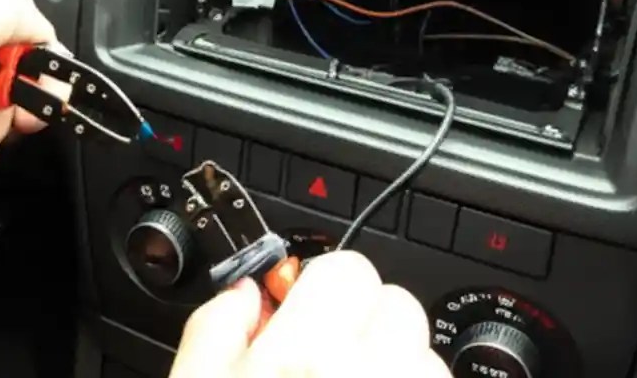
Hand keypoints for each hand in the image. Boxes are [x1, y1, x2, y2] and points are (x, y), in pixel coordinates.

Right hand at [170, 251, 449, 376]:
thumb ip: (211, 333)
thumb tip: (241, 293)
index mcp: (305, 357)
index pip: (348, 271)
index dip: (322, 291)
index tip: (306, 316)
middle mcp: (373, 377)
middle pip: (397, 309)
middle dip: (363, 331)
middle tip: (324, 367)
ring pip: (425, 360)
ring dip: (394, 370)